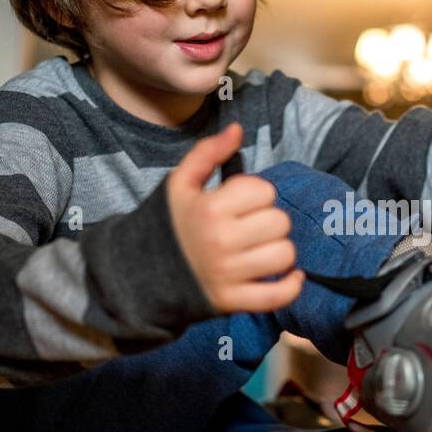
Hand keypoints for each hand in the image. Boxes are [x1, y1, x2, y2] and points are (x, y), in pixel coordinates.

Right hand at [167, 121, 303, 312]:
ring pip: (285, 255)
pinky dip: (291, 287)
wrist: (141, 270)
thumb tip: (237, 129)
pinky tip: (290, 275)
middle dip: (269, 220)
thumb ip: (208, 152)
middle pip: (280, 222)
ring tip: (260, 249)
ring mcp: (228, 275)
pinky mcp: (232, 302)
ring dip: (278, 250)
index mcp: (210, 209)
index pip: (265, 192)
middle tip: (249, 227)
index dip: (257, 194)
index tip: (240, 203)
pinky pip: (278, 296)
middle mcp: (221, 242)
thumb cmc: (169, 222)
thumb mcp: (180, 183)